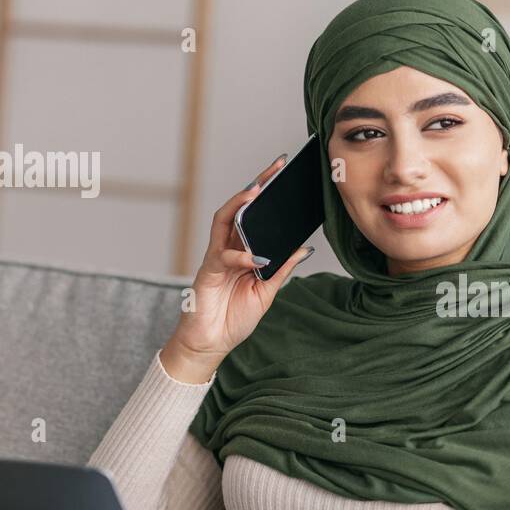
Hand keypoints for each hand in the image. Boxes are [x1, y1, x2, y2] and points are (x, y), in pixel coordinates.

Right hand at [161, 155, 312, 383]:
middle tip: (276, 166)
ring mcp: (216, 257)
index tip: (286, 174)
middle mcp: (228, 248)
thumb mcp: (267, 291)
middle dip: (256, 185)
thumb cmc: (234, 317)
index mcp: (244, 250)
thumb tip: (302, 247)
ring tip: (257, 191)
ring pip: (224, 221)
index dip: (267, 194)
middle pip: (240, 208)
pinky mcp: (207, 272)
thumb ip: (282, 268)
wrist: (211, 343)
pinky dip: (240, 256)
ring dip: (239, 204)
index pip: (255, 215)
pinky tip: (257, 259)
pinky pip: (223, 257)